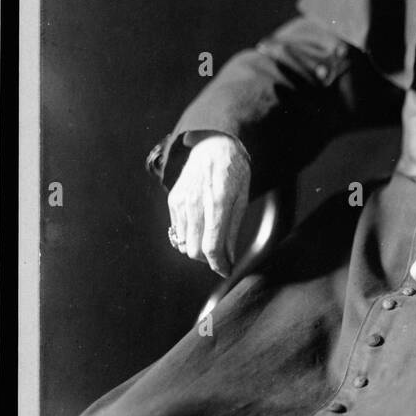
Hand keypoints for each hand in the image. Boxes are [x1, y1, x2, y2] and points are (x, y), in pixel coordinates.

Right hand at [167, 134, 250, 276]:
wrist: (213, 145)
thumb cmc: (233, 170)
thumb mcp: (242, 198)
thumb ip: (233, 230)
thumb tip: (229, 257)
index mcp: (218, 203)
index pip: (212, 246)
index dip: (218, 264)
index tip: (225, 270)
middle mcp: (195, 204)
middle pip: (194, 250)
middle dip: (207, 259)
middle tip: (220, 256)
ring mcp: (181, 202)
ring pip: (183, 243)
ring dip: (196, 250)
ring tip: (210, 243)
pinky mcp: (173, 201)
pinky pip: (176, 231)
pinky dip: (187, 237)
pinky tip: (200, 230)